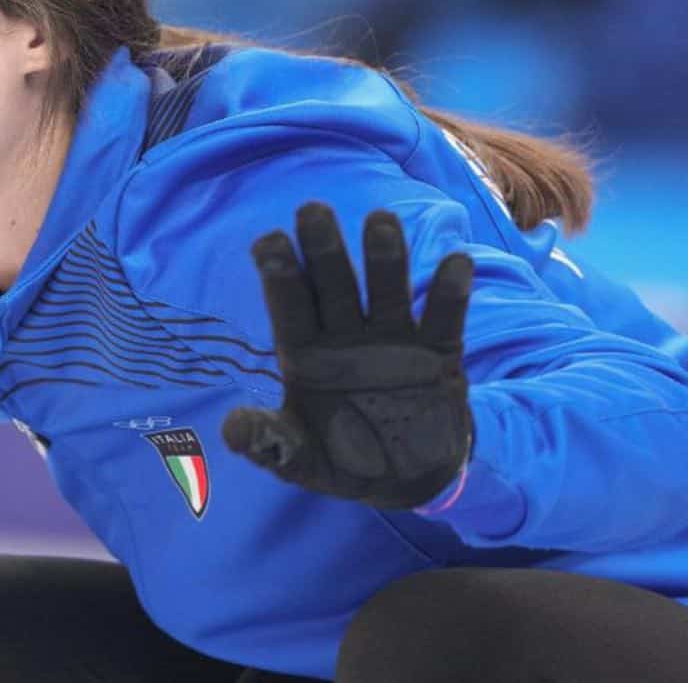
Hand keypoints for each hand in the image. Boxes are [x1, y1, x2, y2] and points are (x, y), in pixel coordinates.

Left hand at [221, 202, 474, 509]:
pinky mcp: (438, 354)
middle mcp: (346, 338)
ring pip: (386, 290)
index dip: (280, 275)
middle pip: (333, 285)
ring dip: (384, 258)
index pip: (289, 307)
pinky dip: (450, 293)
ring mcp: (393, 341)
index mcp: (306, 356)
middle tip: (313, 209)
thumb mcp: (302, 460)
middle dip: (324, 249)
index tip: (268, 242)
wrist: (407, 479)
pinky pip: (444, 318)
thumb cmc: (342, 460)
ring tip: (380, 220)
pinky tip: (455, 262)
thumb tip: (231, 428)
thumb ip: (270, 444)